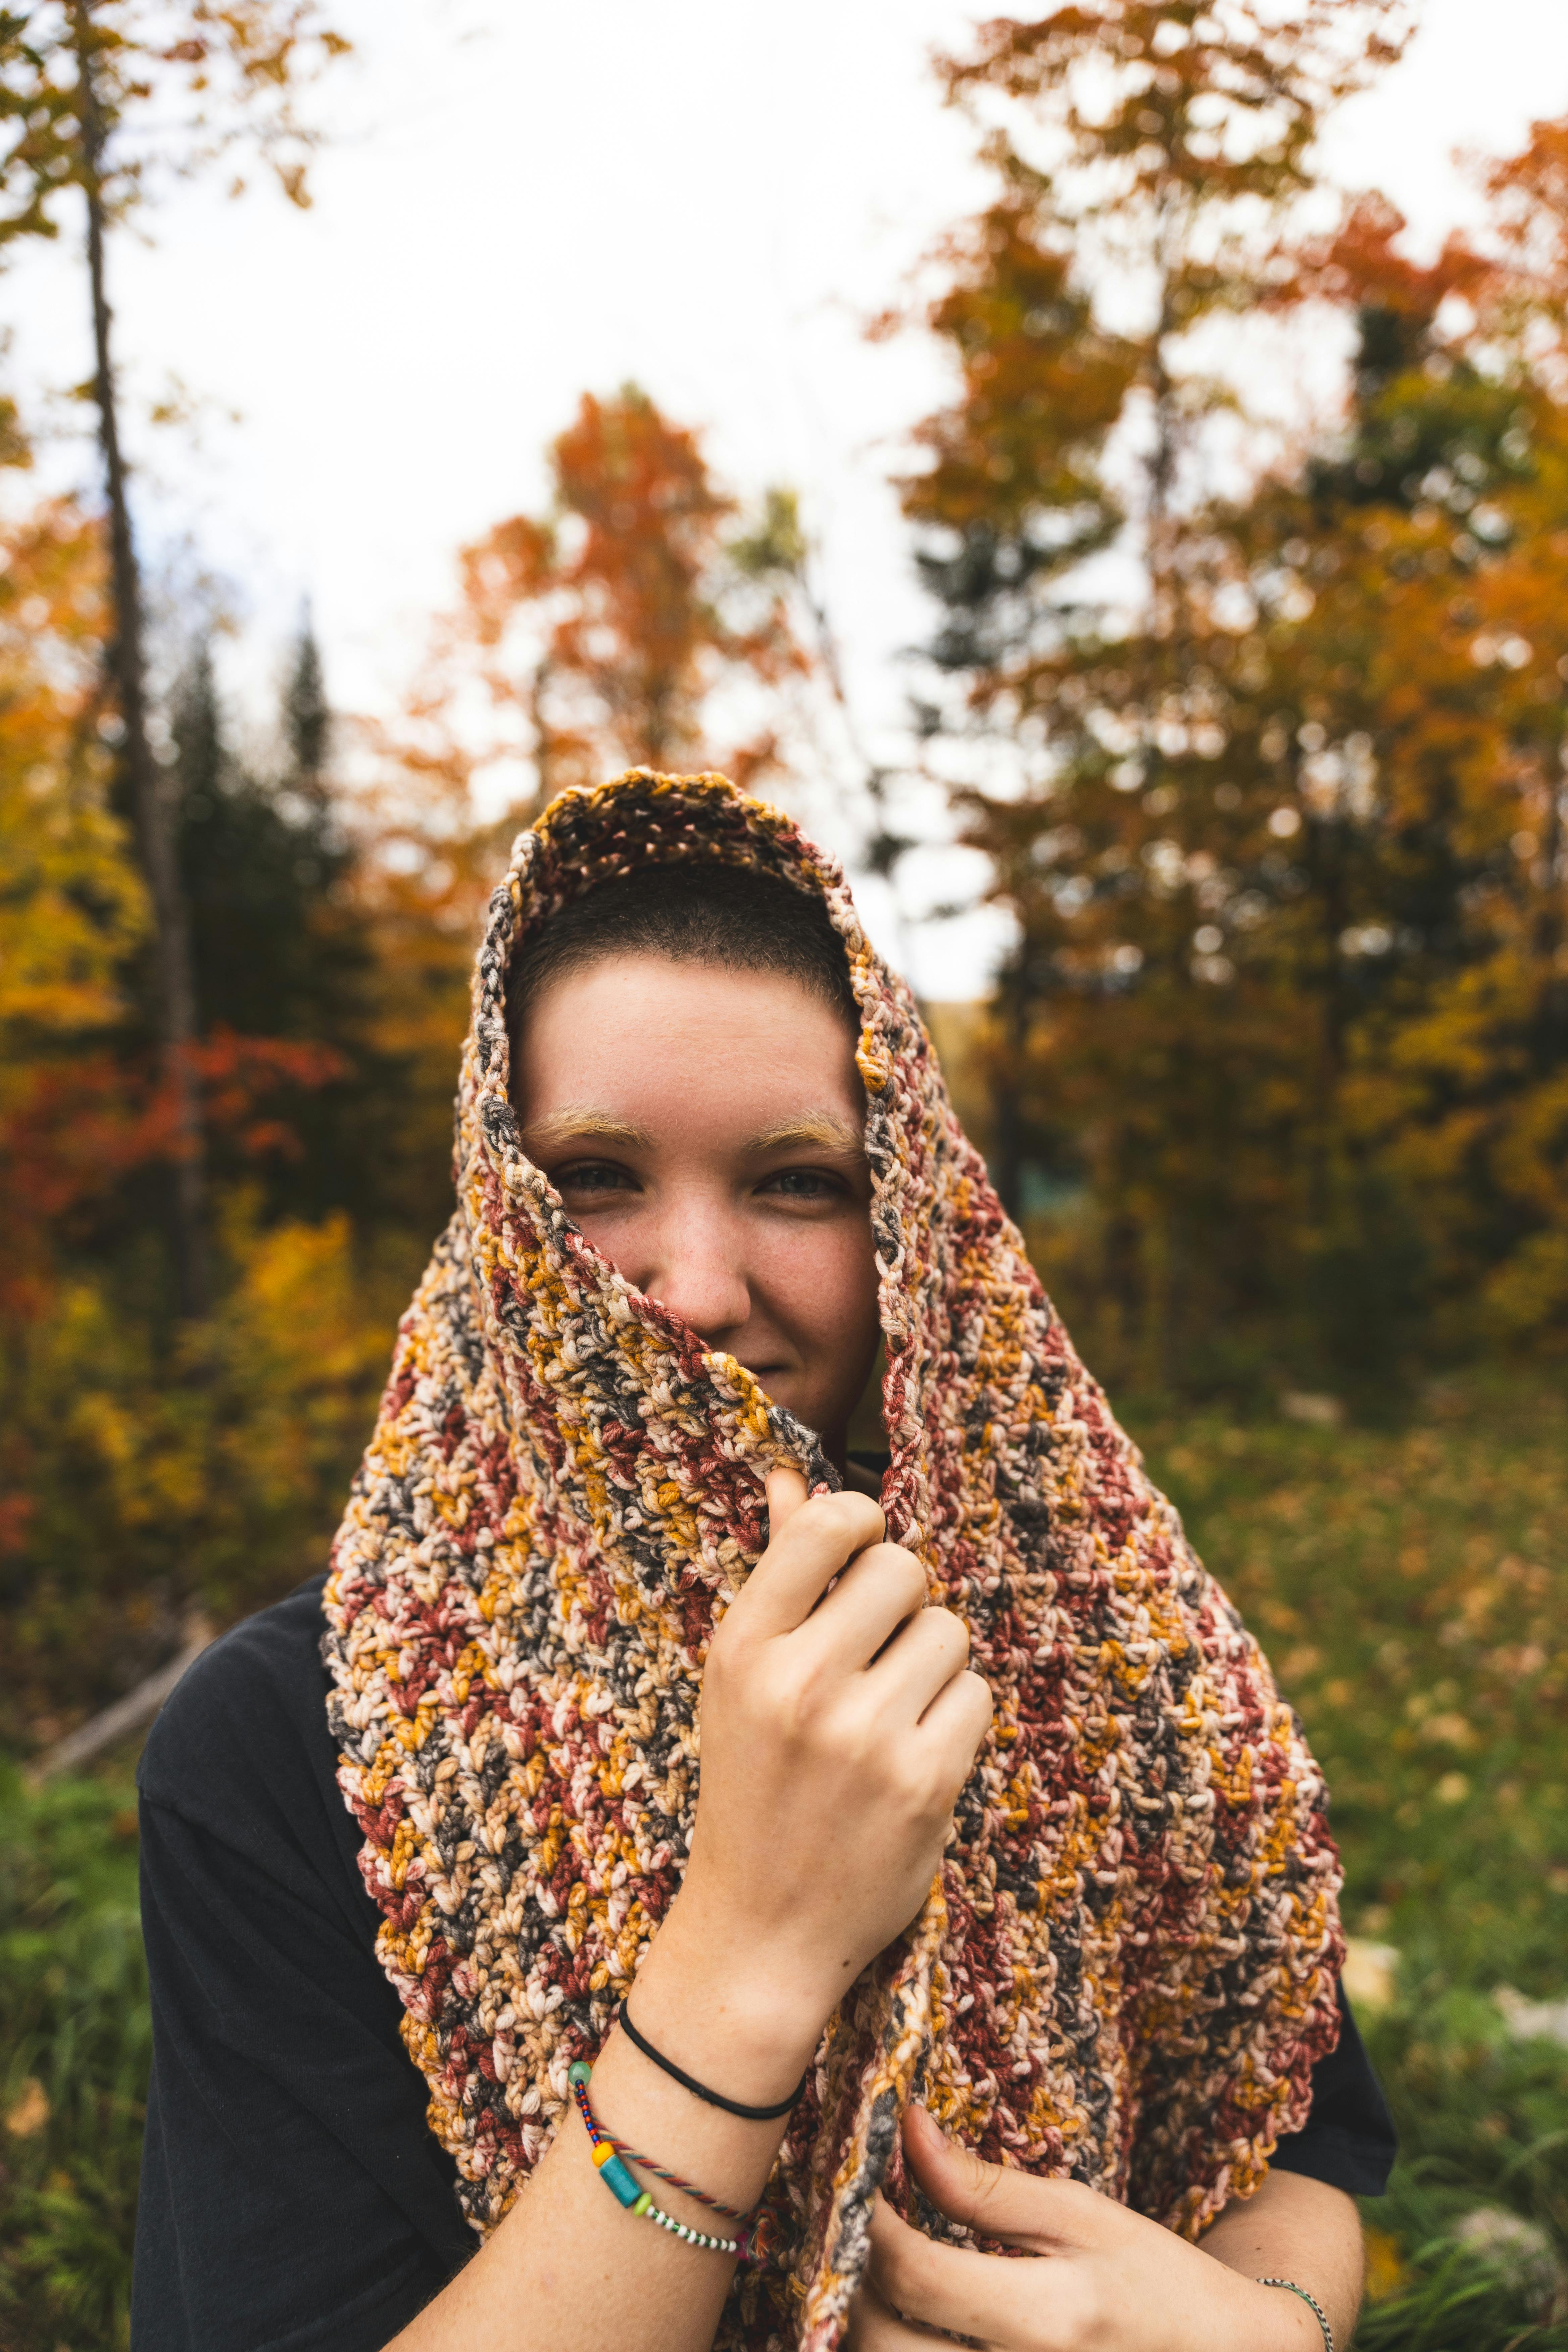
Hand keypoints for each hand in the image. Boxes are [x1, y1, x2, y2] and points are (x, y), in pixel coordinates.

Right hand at [655, 1471, 990, 2068]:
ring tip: (889, 1712)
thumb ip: (777, 1574)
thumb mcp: (740, 1679)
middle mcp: (801, 1684)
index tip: (858, 1558)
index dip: (861, 1524)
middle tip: (875, 1653)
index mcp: (744, 1649)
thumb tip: (794, 1478)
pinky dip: (955, 1720)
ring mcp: (865, 1735)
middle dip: (902, 1602)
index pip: (828, 1524)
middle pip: (905, 1570)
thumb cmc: (753, 1785)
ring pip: (949, 1632)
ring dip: (933, 1665)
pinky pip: (976, 1696)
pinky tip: (914, 1755)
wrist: (762, 1928)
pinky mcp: (925, 1781)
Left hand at [849, 2109, 1322, 2351]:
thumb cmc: (1156, 2283)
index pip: (913, 2270)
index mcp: (1047, 2317)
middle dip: (855, 2282)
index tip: (862, 2184)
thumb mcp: (1083, 2217)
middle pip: (881, 2341)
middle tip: (869, 2239)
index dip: (869, 2219)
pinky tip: (913, 2323)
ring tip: (884, 2284)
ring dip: (866, 2329)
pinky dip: (902, 2351)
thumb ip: (987, 2188)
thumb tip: (907, 2129)